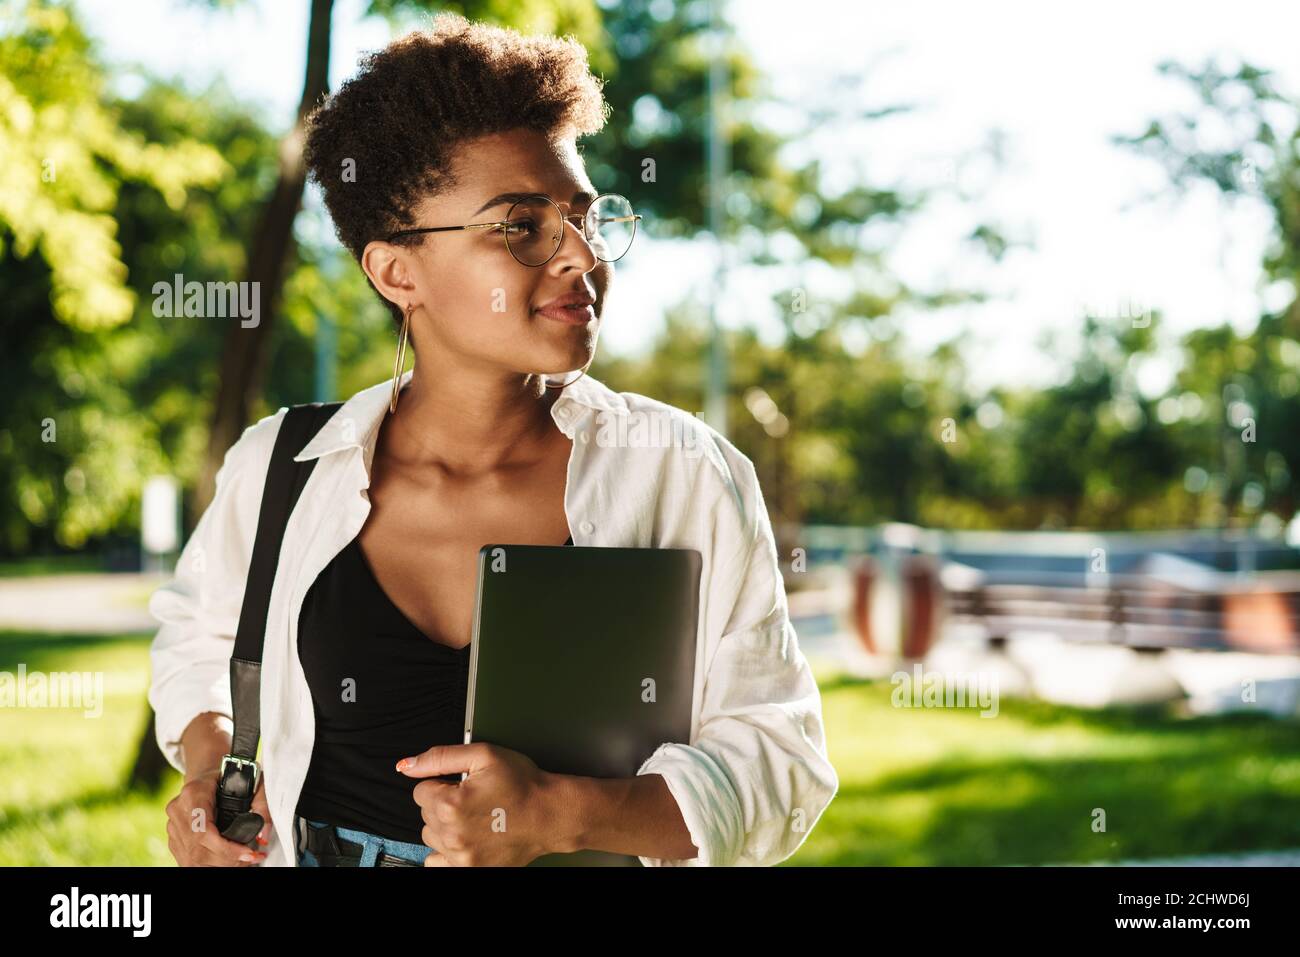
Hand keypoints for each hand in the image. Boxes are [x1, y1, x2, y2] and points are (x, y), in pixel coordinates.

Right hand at [165, 767, 270, 866]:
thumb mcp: (251, 783)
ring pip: (192, 859)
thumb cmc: (231, 778)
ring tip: (242, 861)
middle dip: (227, 860)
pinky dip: (210, 864)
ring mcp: (172, 826)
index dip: (226, 849)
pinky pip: (188, 860)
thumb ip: (262, 806)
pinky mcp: (173, 838)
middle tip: (250, 858)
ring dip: (220, 865)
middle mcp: (178, 811)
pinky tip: (228, 861)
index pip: (204, 832)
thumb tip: (264, 836)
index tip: (248, 853)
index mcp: (193, 794)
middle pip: (198, 850)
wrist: (208, 777)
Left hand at [397, 743, 566, 866]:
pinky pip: (435, 862)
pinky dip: (445, 850)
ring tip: (473, 817)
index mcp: (451, 803)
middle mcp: (452, 833)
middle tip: (474, 798)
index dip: (443, 782)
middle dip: (444, 802)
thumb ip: (440, 758)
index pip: (421, 790)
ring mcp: (460, 856)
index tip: (464, 784)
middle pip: (425, 813)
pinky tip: (464, 838)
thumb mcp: (483, 755)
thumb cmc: (522, 784)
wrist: (549, 814)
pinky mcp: (469, 869)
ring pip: (430, 835)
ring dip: (444, 825)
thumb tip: (406, 765)